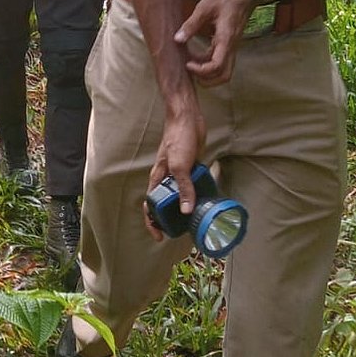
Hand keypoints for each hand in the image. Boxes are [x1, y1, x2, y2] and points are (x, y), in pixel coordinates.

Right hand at [143, 103, 206, 238]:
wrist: (188, 119)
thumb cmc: (177, 139)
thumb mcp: (180, 166)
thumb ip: (184, 188)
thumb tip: (186, 210)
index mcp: (158, 178)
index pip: (150, 205)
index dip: (151, 223)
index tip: (159, 237)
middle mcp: (167, 178)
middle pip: (165, 204)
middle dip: (170, 219)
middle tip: (181, 232)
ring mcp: (179, 173)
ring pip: (180, 196)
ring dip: (186, 207)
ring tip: (194, 220)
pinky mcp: (191, 168)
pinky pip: (193, 186)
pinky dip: (197, 194)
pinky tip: (206, 199)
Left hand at [175, 0, 257, 86]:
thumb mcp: (205, 7)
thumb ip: (191, 24)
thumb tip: (177, 39)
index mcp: (226, 39)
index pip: (217, 66)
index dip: (201, 71)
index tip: (187, 63)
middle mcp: (231, 46)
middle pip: (224, 76)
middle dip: (207, 80)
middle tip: (189, 71)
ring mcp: (231, 46)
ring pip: (223, 70)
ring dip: (207, 73)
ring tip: (189, 63)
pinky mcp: (229, 43)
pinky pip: (220, 60)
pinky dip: (207, 63)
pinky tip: (194, 55)